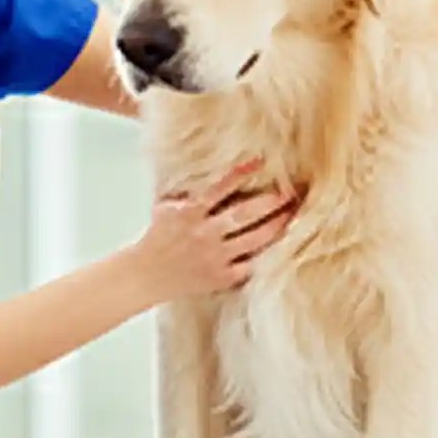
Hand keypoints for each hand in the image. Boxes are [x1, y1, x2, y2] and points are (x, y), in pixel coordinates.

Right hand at [131, 159, 299, 302]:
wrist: (146, 275)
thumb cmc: (157, 237)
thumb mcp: (165, 206)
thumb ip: (186, 191)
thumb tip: (203, 165)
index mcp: (189, 213)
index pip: (219, 188)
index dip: (241, 173)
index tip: (261, 161)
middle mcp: (205, 233)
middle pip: (244, 214)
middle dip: (270, 202)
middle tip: (290, 192)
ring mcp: (215, 257)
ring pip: (254, 239)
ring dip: (276, 225)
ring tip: (291, 214)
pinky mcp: (221, 277)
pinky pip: (250, 264)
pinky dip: (266, 255)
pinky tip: (282, 245)